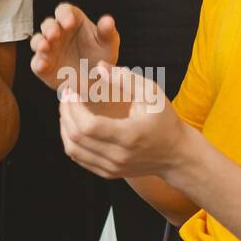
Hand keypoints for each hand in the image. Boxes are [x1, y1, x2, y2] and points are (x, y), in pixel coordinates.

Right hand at [29, 3, 120, 95]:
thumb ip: (107, 32)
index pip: (64, 11)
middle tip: (54, 35)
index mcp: (72, 21)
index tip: (69, 23)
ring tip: (45, 47)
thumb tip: (108, 20)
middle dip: (49, 28)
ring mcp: (48, 49)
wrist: (97, 82)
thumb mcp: (108, 44)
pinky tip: (43, 65)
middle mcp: (57, 32)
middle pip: (48, 24)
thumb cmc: (102, 56)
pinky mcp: (43, 66)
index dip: (64, 15)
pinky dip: (37, 63)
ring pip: (37, 41)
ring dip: (39, 42)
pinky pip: (36, 63)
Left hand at [59, 61, 186, 178]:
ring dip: (64, 126)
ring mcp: (112, 168)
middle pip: (76, 137)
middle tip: (65, 94)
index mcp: (129, 136)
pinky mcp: (108, 173)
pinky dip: (70, 140)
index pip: (89, 126)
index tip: (70, 90)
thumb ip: (126, 79)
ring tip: (67, 107)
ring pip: (73, 149)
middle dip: (65, 112)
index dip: (73, 107)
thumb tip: (99, 67)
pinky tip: (73, 123)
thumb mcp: (152, 94)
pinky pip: (78, 158)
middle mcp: (118, 156)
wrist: (176, 155)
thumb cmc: (165, 121)